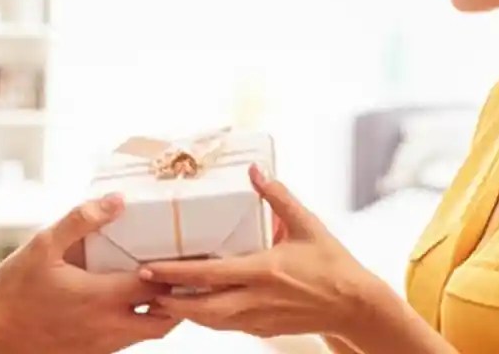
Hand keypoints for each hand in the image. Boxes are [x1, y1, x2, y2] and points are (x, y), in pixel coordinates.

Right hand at [0, 194, 178, 353]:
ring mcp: (104, 344)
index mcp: (103, 297)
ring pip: (150, 333)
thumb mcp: (42, 247)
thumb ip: (80, 221)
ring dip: (160, 311)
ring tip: (158, 285)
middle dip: (177, 296)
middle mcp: (111, 326)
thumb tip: (116, 202)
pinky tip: (126, 304)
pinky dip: (138, 323)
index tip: (182, 250)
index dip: (174, 268)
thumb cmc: (15, 292)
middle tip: (178, 272)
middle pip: (166, 318)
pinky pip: (129, 341)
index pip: (158, 285)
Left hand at [138, 165, 379, 338]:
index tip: (149, 267)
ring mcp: (259, 318)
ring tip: (161, 298)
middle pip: (201, 307)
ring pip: (211, 322)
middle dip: (169, 299)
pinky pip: (226, 326)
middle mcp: (256, 299)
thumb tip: (255, 171)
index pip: (209, 275)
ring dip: (184, 312)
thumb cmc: (332, 263)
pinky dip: (206, 318)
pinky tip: (195, 307)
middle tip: (143, 287)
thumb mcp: (307, 225)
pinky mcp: (264, 328)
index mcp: (263, 271)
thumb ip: (278, 197)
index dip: (175, 273)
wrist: (354, 306)